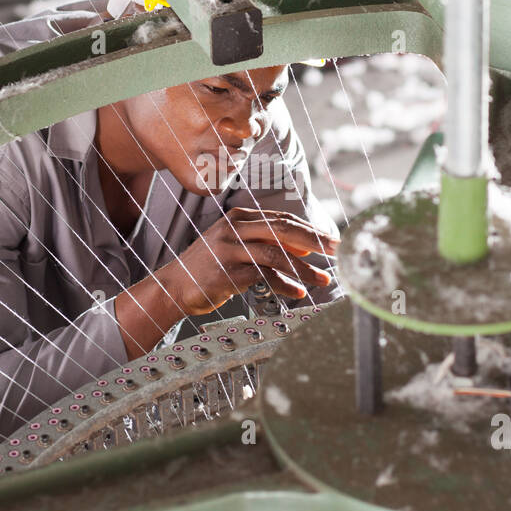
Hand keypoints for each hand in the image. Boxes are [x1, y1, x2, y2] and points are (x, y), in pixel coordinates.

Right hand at [157, 206, 337, 316]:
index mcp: (238, 218)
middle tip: (336, 250)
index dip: (310, 229)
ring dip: (304, 268)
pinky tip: (298, 292)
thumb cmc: (209, 268)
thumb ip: (265, 242)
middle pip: (283, 230)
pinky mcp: (227, 272)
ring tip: (322, 279)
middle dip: (314, 240)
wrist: (174, 286)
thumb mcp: (235, 246)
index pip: (282, 219)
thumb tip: (304, 246)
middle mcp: (234, 229)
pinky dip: (285, 285)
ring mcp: (229, 249)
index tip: (332, 239)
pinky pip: (264, 277)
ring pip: (276, 255)